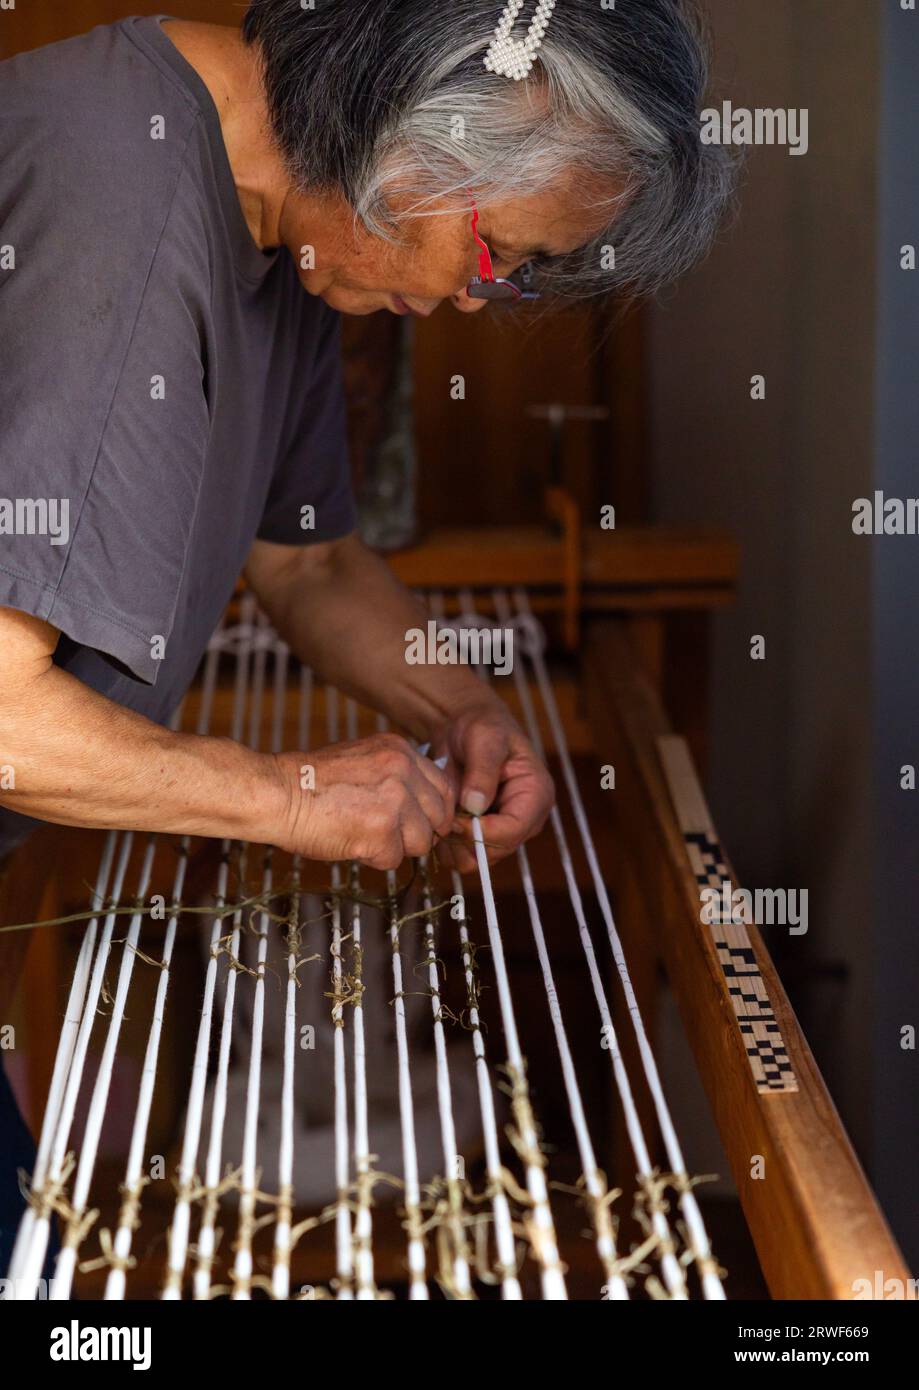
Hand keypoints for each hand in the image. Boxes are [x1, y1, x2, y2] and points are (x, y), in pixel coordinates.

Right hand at [272, 733, 455, 869]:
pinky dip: (372, 858)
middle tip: (386, 834)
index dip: (432, 813)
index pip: (443, 788)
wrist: (278, 792)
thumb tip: (421, 805)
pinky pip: (394, 859)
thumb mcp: (363, 760)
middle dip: (416, 832)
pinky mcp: (381, 831)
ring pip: (421, 842)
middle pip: (438, 817)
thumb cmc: (310, 782)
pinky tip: (349, 841)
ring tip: (361, 833)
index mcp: (400, 750)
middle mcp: (403, 770)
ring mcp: (395, 800)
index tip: (419, 823)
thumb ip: (396, 776)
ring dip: (394, 847)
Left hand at [434, 697, 554, 872]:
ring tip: (441, 812)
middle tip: (443, 813)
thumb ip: (482, 771)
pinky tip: (439, 818)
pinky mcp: (481, 836)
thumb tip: (475, 806)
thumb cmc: (482, 725)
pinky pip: (461, 857)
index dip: (482, 832)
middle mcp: (523, 819)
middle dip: (465, 838)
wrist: (464, 727)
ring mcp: (501, 830)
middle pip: (495, 851)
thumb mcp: (485, 739)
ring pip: (476, 860)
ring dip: (452, 843)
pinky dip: (445, 844)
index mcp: (535, 795)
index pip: (514, 831)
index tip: (455, 818)